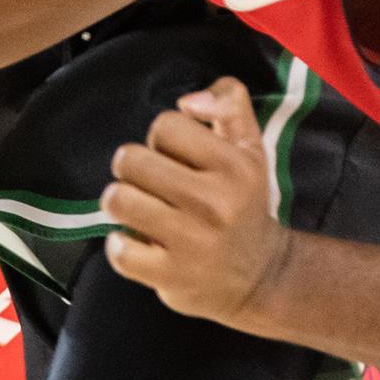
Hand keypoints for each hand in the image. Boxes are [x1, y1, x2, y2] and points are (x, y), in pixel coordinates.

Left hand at [99, 76, 292, 321]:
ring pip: (117, 199)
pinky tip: (139, 245)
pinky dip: (120, 246)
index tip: (177, 161)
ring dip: (121, 204)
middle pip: (130, 159)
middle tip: (154, 188)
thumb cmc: (243, 204)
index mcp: (235, 166)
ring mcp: (193, 242)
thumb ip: (229, 103)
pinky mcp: (172, 276)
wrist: (263, 277)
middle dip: (134, 171)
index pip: (165, 126)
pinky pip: (118, 250)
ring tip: (141, 212)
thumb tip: (189, 101)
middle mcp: (215, 203)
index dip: (162, 140)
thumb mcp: (249, 149)